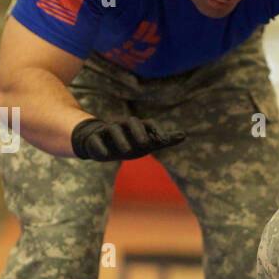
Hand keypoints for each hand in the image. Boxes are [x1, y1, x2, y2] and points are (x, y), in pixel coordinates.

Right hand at [70, 116, 186, 160]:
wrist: (98, 143)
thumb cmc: (128, 142)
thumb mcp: (146, 142)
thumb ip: (163, 140)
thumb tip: (184, 135)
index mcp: (137, 127)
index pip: (150, 123)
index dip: (158, 130)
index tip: (164, 141)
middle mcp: (123, 126)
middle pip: (132, 122)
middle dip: (139, 132)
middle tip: (146, 146)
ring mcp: (107, 131)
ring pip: (113, 129)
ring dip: (121, 140)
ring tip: (128, 152)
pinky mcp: (93, 140)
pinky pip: (96, 141)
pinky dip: (100, 147)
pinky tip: (105, 156)